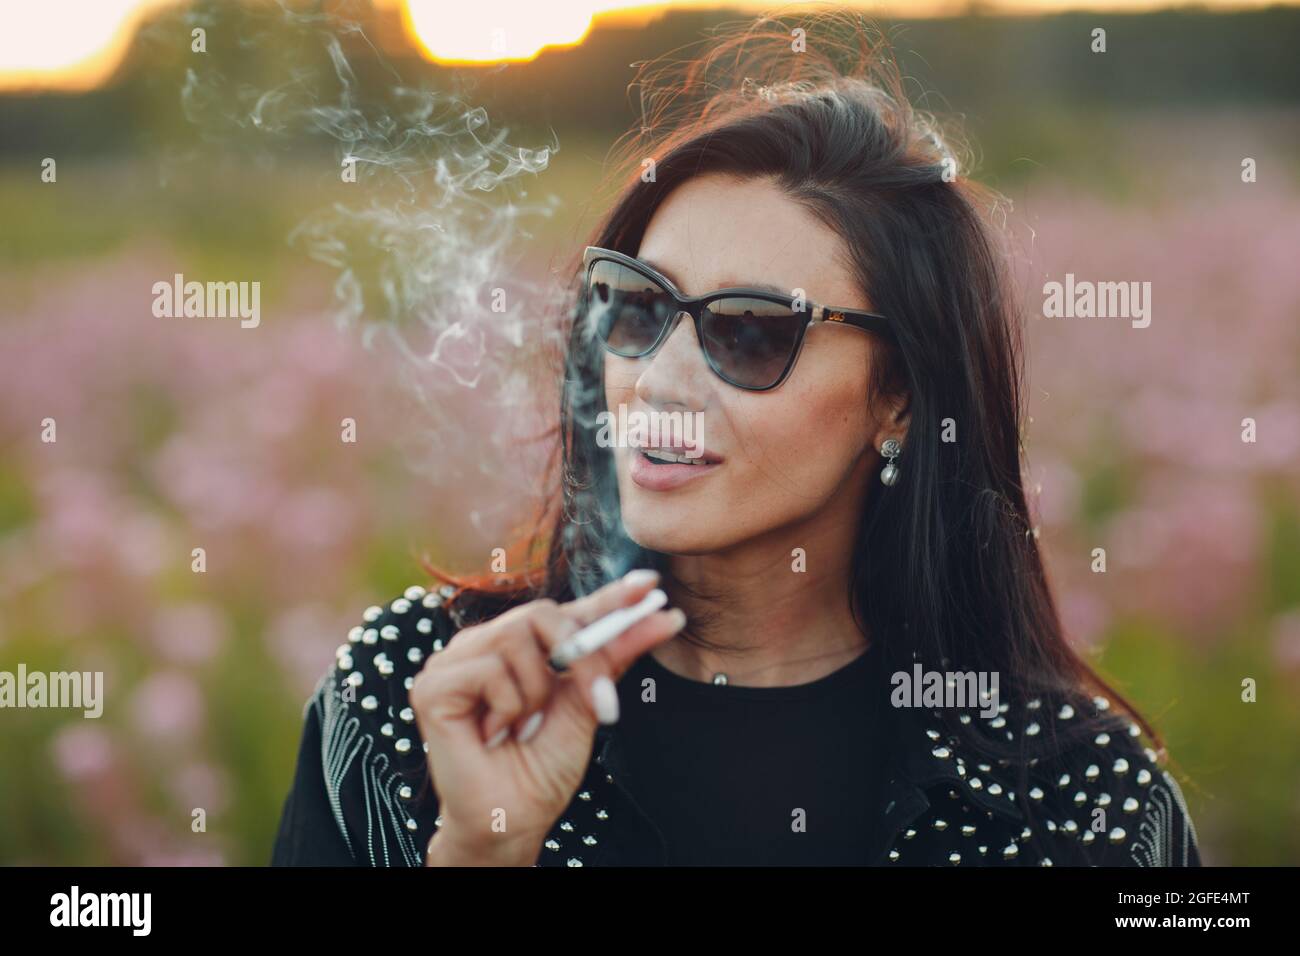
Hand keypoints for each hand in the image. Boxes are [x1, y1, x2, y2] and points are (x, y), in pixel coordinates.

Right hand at [413, 569, 685, 865]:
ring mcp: (455, 661)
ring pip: (517, 637)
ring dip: (537, 693)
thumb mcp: (589, 705)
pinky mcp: (433, 685)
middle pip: (543, 613)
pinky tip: (494, 734)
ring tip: (524, 728)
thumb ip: (614, 657)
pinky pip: (490, 669)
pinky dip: (508, 707)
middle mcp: (486, 644)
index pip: (567, 611)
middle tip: (595, 699)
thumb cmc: (543, 768)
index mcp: (521, 647)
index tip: (651, 584)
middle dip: (580, 656)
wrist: (513, 819)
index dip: (608, 596)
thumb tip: (663, 616)